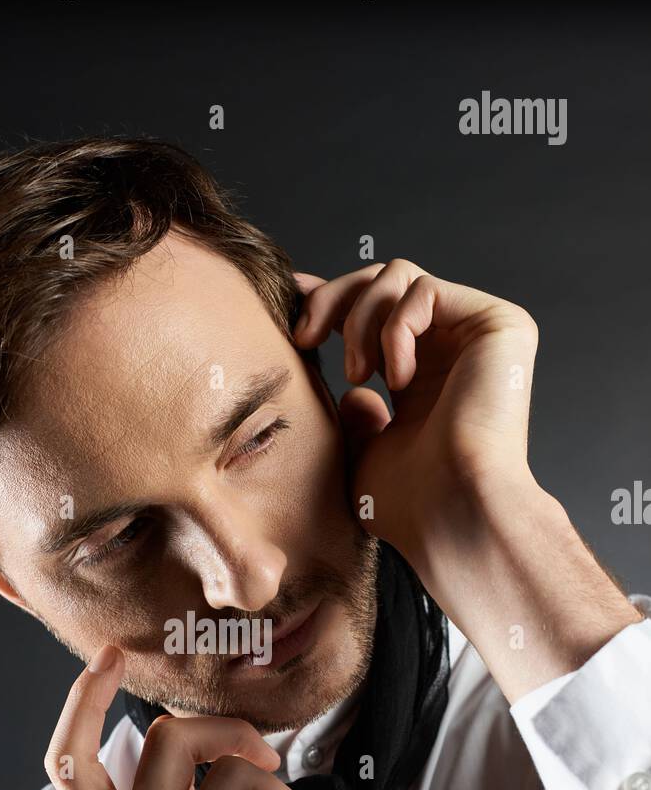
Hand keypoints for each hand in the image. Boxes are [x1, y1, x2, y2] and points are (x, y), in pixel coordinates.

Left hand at [293, 258, 539, 583]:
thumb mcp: (362, 455)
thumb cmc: (411, 504)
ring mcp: (478, 335)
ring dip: (360, 320)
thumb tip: (354, 391)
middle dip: (332, 300)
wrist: (451, 514)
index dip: (328, 298)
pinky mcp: (500, 324)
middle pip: (381, 279)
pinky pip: (424, 289)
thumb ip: (355, 418)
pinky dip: (396, 329)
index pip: (374, 312)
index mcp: (422, 376)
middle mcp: (452, 350)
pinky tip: (399, 380)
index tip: (288, 301)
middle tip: (304, 338)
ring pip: (398, 275)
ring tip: (357, 374)